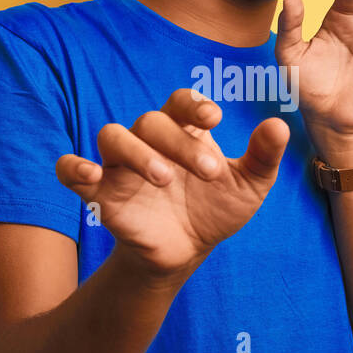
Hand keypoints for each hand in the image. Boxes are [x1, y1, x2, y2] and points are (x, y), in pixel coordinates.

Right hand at [55, 89, 289, 276]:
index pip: (180, 102)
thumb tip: (280, 124)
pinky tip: (89, 175)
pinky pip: (72, 170)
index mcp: (183, 130)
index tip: (215, 119)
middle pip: (151, 121)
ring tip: (164, 178)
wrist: (188, 251)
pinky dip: (73, 167)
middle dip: (180, 143)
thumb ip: (263, 156)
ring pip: (112, 135)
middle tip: (209, 172)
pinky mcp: (101, 193)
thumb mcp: (249, 186)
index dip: (193, 104)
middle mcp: (148, 140)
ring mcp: (122, 165)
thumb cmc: (216, 209)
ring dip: (138, 153)